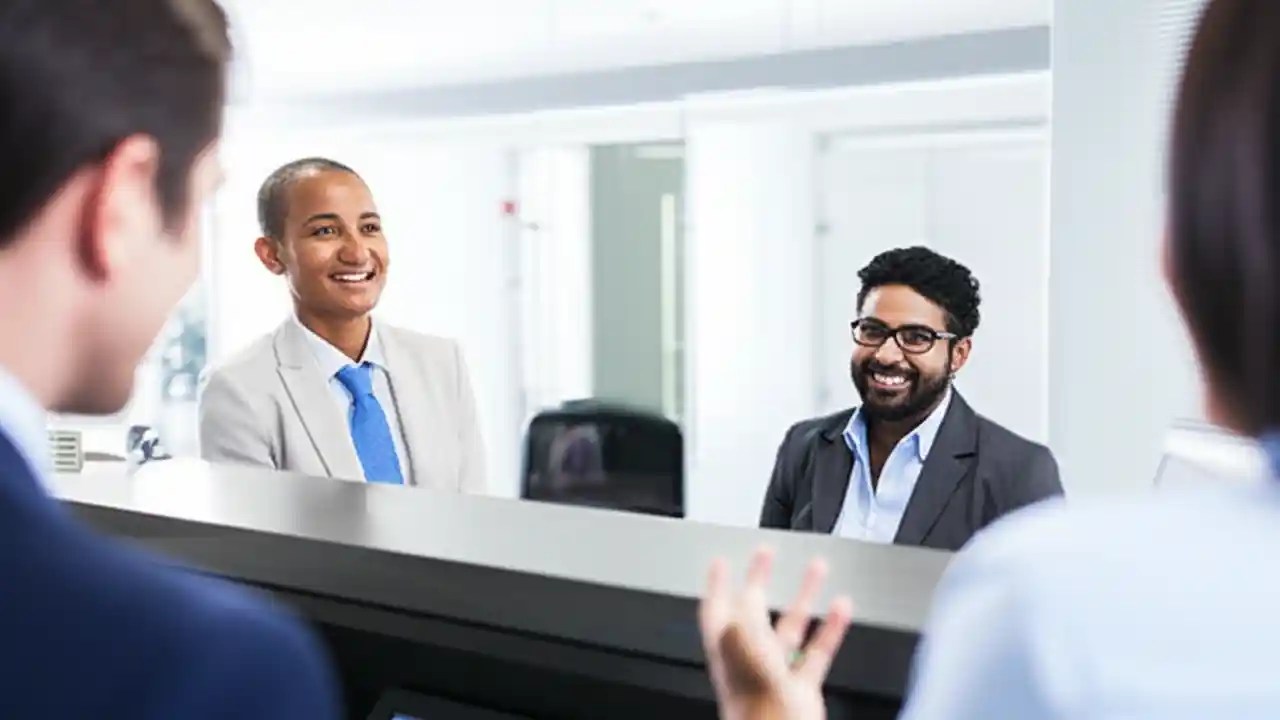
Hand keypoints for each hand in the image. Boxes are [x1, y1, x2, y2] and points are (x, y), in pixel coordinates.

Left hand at [699, 547, 853, 719]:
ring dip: (804, 596)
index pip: (716, 606)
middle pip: (753, 610)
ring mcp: (775, 672)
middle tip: (767, 553)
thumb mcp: (743, 639)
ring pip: (790, 626)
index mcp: (725, 644)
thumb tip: (750, 589)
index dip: (717, 583)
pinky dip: (831, 628)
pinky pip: (818, 651)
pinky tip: (840, 609)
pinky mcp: (801, 687)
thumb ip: (746, 610)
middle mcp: (748, 657)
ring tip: (817, 569)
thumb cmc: (753, 697)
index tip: (722, 560)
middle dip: (760, 579)